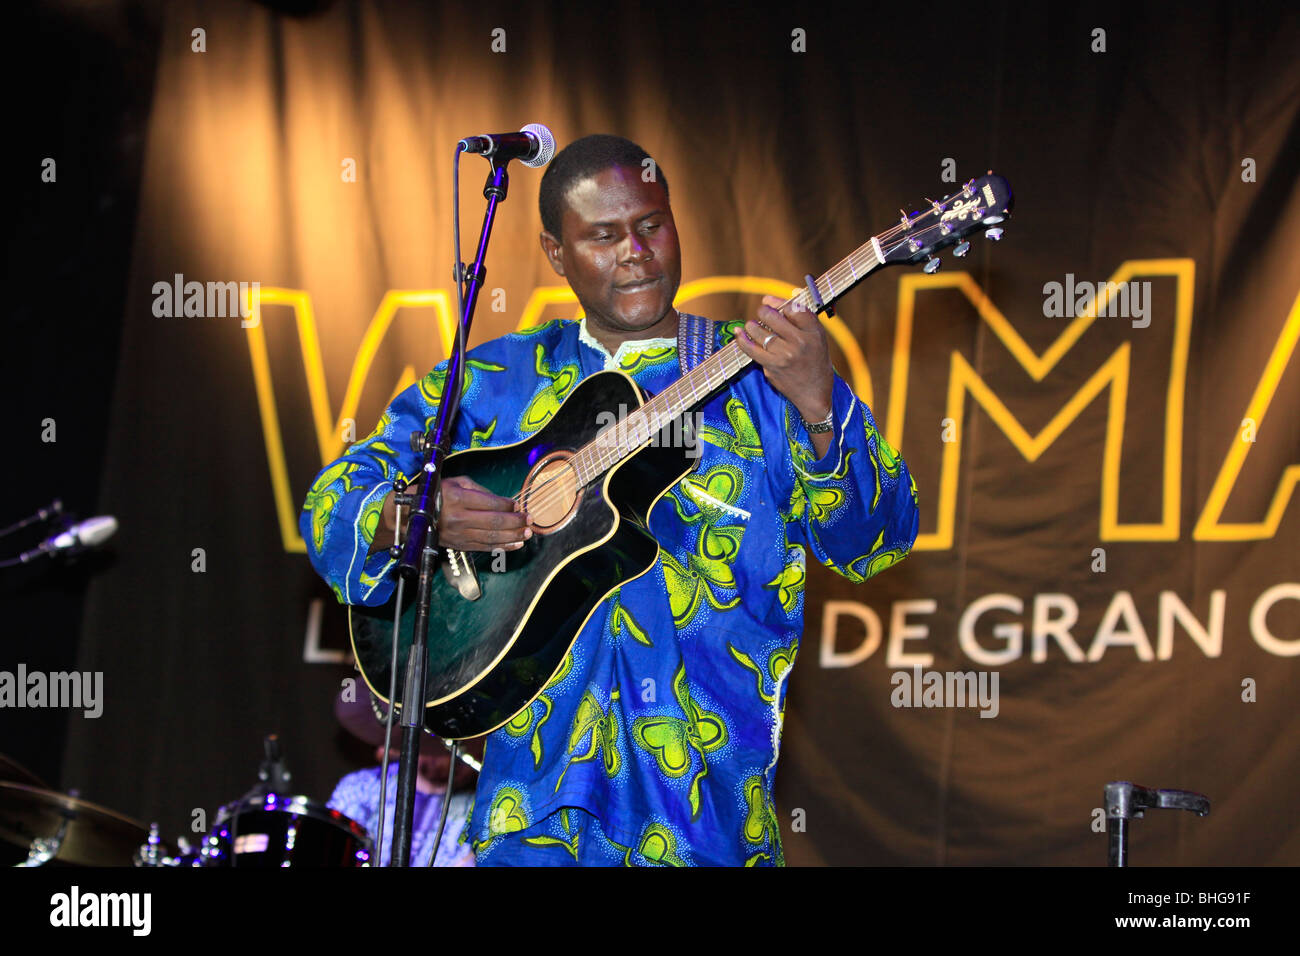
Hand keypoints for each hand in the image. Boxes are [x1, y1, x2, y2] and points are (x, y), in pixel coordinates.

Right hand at [371, 475, 529, 553]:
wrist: (411, 516)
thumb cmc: (437, 494)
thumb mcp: (457, 483)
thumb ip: (480, 490)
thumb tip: (504, 501)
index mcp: (458, 499)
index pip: (491, 504)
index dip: (509, 505)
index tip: (519, 505)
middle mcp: (459, 518)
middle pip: (494, 522)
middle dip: (516, 522)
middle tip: (530, 520)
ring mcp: (459, 534)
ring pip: (492, 537)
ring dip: (514, 536)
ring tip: (528, 533)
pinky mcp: (460, 545)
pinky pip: (485, 547)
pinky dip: (503, 546)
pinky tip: (516, 544)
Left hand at [735, 294, 834, 434]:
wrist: (815, 394)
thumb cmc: (816, 363)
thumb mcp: (818, 338)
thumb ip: (803, 320)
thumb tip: (785, 300)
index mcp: (814, 332)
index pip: (793, 308)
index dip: (777, 302)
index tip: (768, 301)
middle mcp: (800, 342)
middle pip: (773, 317)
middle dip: (763, 312)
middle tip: (761, 313)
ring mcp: (785, 356)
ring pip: (760, 332)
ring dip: (752, 325)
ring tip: (752, 325)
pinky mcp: (772, 367)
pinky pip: (752, 350)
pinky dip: (742, 340)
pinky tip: (738, 333)